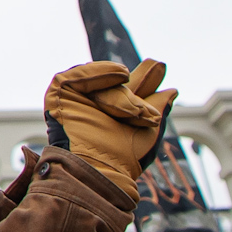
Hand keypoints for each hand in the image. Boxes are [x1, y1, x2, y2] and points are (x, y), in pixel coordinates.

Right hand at [44, 59, 175, 198]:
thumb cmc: (124, 159)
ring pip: (105, 84)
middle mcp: (93, 106)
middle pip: (119, 84)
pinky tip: (121, 74)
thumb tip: (172, 91)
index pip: (130, 93)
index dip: (146, 80)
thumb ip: (158, 109)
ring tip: (135, 114)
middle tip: (158, 65)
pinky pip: (82, 75)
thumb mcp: (149, 132)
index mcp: (112, 116)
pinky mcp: (59, 92)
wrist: (100, 166)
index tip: (160, 68)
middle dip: (142, 77)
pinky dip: (101, 72)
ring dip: (124, 97)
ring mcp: (75, 98)